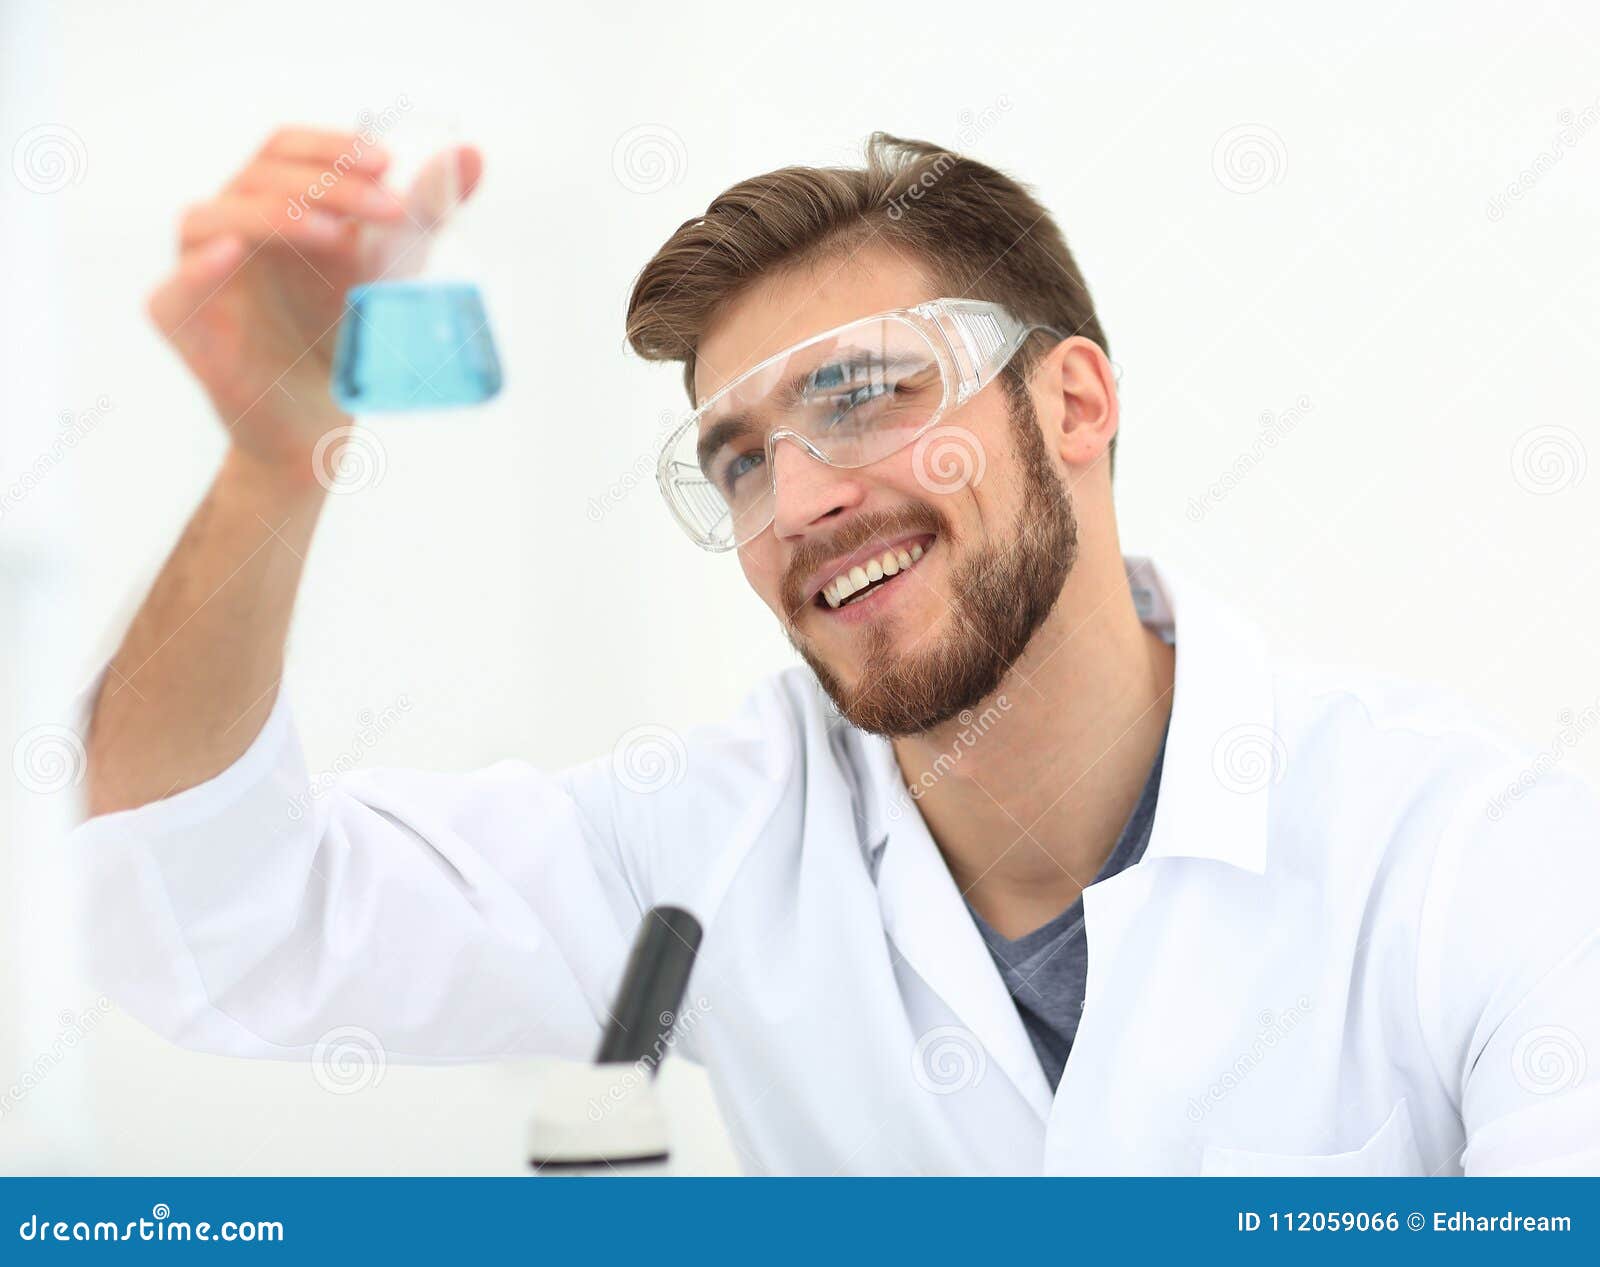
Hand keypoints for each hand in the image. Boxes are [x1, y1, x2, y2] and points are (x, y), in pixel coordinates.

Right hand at [147, 126, 483, 478]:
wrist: (319, 413)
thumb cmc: (346, 328)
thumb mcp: (393, 265)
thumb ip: (427, 210)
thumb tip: (474, 155)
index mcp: (266, 200)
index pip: (284, 148)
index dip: (331, 147)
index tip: (387, 164)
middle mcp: (225, 224)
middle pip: (259, 177)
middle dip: (329, 186)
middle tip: (391, 211)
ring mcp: (196, 270)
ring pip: (209, 218)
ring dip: (272, 215)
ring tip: (333, 232)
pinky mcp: (178, 321)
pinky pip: (175, 287)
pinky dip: (201, 267)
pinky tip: (236, 254)